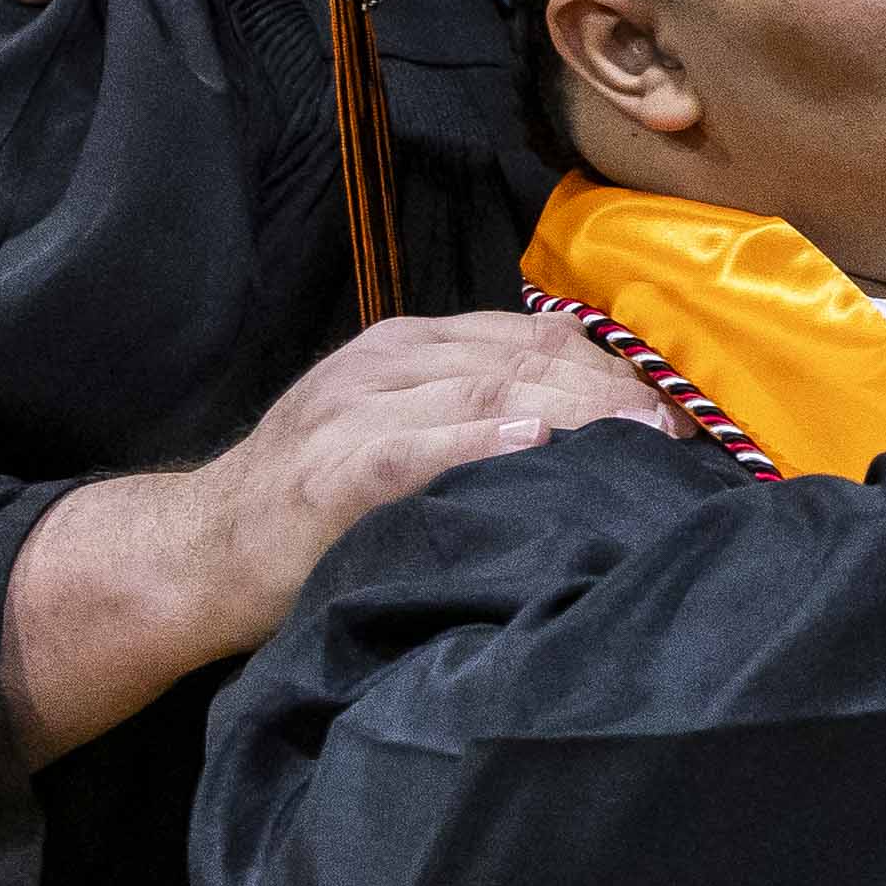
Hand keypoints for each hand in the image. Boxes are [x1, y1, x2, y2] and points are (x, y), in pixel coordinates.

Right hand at [188, 311, 671, 596]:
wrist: (202, 548)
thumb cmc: (320, 499)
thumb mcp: (405, 427)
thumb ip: (482, 408)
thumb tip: (602, 419)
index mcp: (413, 345)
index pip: (540, 337)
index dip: (619, 368)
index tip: (683, 409)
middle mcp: (387, 361)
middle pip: (525, 357)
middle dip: (613, 391)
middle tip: (681, 434)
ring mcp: (354, 410)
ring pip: (483, 388)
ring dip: (573, 410)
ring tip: (639, 436)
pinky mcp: (329, 471)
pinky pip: (411, 448)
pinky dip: (475, 442)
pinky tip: (531, 445)